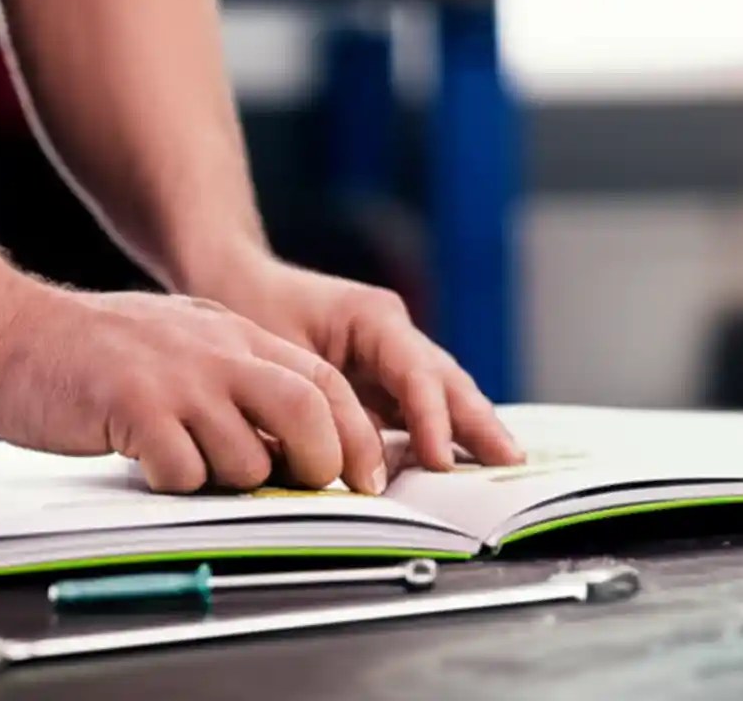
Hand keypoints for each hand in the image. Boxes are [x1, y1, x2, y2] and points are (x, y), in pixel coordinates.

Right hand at [0, 287, 388, 493]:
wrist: (10, 329)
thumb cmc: (98, 349)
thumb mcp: (188, 339)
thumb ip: (240, 374)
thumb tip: (296, 436)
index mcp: (236, 335)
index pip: (325, 380)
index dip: (357, 433)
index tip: (367, 475)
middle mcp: (215, 351)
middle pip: (307, 409)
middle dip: (321, 461)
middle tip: (310, 489)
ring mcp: (175, 377)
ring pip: (249, 453)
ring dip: (235, 480)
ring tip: (198, 467)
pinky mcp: (131, 407)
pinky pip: (183, 471)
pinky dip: (179, 485)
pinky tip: (151, 466)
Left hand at [193, 253, 524, 474]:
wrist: (231, 277)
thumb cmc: (248, 307)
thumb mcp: (279, 355)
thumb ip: (319, 406)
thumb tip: (354, 466)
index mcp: (375, 316)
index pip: (417, 373)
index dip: (432, 420)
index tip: (441, 461)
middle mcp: (393, 332)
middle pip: (447, 381)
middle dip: (480, 422)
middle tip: (511, 462)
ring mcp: (392, 353)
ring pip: (442, 394)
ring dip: (471, 428)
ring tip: (503, 464)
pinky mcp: (382, 376)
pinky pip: (419, 407)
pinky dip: (440, 433)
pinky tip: (460, 462)